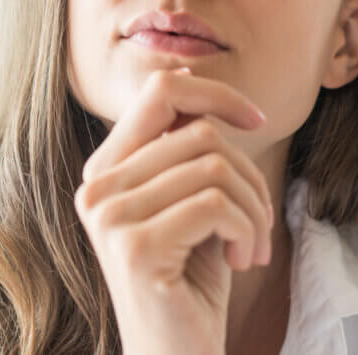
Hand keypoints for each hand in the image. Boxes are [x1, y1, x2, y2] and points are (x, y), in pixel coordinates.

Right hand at [75, 68, 273, 354]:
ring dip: (255, 208)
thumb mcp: (188, 203)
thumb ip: (183, 151)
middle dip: (250, 176)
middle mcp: (96, 188)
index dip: (215, 93)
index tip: (258, 121)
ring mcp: (109, 217)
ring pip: (215, 166)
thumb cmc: (190, 282)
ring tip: (253, 246)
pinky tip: (244, 261)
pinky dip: (249, 231)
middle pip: (199, 131)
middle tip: (260, 223)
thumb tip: (190, 76)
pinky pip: (218, 205)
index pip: (159, 92)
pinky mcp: (135, 247)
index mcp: (105, 171)